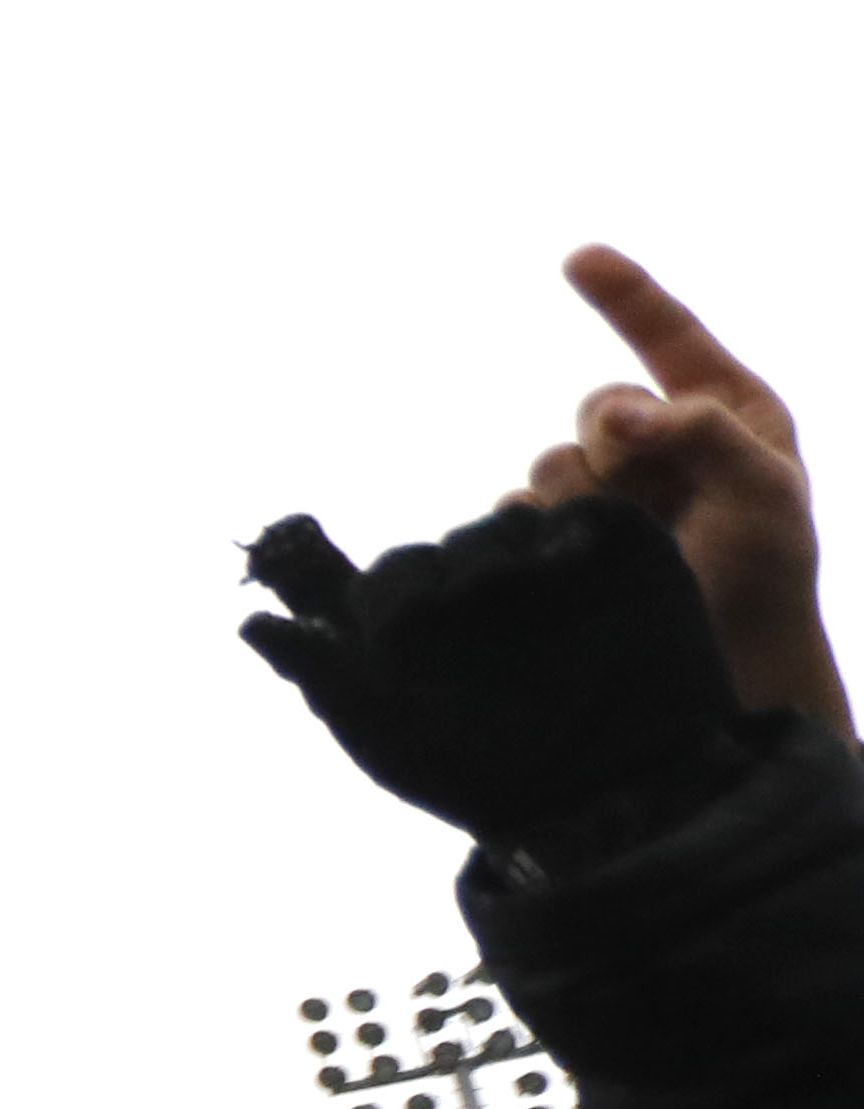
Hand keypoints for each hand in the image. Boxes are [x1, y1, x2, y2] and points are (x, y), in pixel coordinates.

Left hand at [242, 496, 746, 843]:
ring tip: (508, 613)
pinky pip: (576, 515)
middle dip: (433, 586)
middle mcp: (479, 602)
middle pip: (435, 553)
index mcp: (422, 638)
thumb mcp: (381, 729)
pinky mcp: (614, 556)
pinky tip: (561, 571)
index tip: (394, 636)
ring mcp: (546, 575)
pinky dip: (558, 538)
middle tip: (445, 632)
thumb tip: (248, 624)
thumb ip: (320, 671)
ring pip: (495, 530)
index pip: (382, 583)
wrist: (600, 788)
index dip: (379, 601)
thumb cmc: (482, 774)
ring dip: (488, 565)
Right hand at [525, 246, 848, 745]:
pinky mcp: (560, 546)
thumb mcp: (765, 489)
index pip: (669, 336)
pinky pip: (518, 517)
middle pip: (595, 405)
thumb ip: (699, 430)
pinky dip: (538, 534)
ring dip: (579, 501)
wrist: (723, 675)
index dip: (624, 295)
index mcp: (724, 413)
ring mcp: (607, 499)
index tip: (577, 259)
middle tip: (652, 498)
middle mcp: (658, 447)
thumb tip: (611, 411)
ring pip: (551, 464)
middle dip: (613, 446)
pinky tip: (573, 561)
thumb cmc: (764, 580)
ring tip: (624, 549)